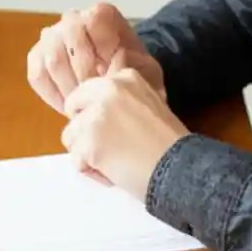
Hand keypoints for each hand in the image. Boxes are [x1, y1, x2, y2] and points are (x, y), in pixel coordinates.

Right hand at [26, 2, 165, 113]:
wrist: (116, 79)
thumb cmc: (131, 72)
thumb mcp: (146, 70)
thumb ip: (138, 65)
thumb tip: (120, 56)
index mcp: (102, 14)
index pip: (94, 22)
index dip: (103, 53)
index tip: (113, 77)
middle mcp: (72, 18)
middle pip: (71, 41)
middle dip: (85, 76)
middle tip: (96, 99)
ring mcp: (50, 36)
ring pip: (53, 60)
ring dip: (70, 88)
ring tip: (85, 105)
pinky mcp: (36, 57)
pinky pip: (37, 75)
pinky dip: (53, 95)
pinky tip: (70, 106)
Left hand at [61, 68, 189, 201]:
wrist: (180, 167)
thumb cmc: (169, 143)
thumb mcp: (149, 103)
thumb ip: (123, 100)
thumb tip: (96, 109)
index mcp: (124, 77)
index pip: (88, 91)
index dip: (95, 112)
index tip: (114, 128)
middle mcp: (107, 89)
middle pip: (73, 107)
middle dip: (84, 128)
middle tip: (107, 145)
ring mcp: (96, 114)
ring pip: (70, 135)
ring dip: (87, 153)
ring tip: (114, 162)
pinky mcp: (89, 141)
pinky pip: (76, 160)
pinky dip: (91, 171)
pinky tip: (114, 173)